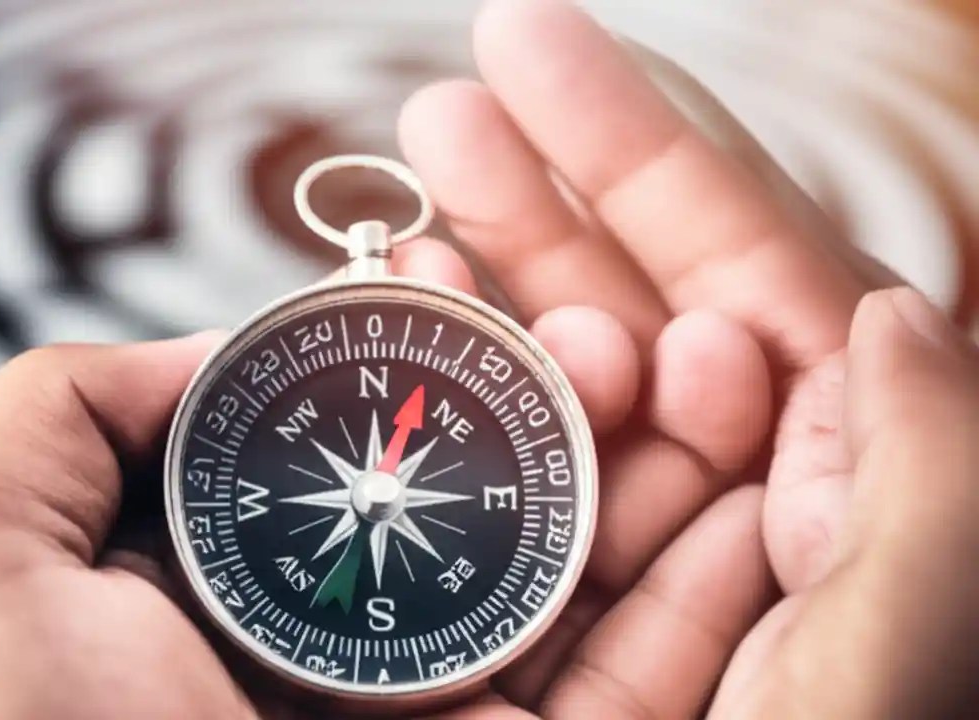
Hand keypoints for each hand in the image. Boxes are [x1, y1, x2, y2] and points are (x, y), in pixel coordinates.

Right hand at [393, 0, 975, 716]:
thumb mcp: (894, 678)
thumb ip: (925, 494)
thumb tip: (896, 315)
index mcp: (848, 491)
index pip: (747, 268)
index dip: (636, 147)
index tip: (532, 49)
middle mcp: (752, 515)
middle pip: (638, 306)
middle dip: (540, 197)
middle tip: (441, 109)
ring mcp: (648, 571)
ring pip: (563, 398)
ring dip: (486, 304)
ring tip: (407, 234)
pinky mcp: (563, 636)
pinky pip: (512, 503)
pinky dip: (457, 423)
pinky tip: (408, 362)